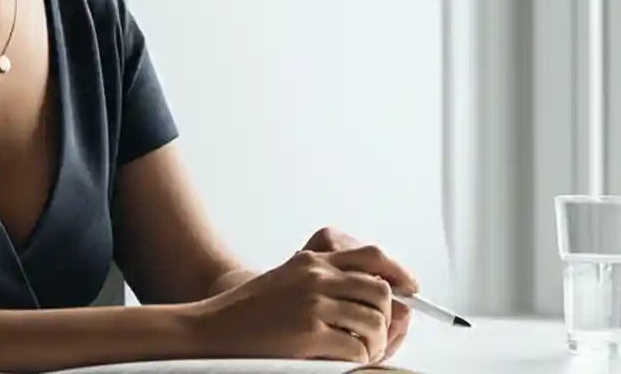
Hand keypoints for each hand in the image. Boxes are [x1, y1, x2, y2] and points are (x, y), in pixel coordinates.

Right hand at [188, 249, 392, 363]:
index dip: (398, 273)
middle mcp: (316, 276)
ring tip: (360, 354)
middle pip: (380, 292)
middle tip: (377, 338)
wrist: (210, 330)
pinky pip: (357, 349)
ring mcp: (313, 303)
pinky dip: (358, 360)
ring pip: (374, 322)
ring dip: (374, 345)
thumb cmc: (247, 314)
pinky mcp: (310, 332)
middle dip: (387, 319)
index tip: (410, 291)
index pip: (371, 256)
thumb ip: (325, 283)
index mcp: (311, 261)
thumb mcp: (287, 283)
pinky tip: (342, 362)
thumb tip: (382, 302)